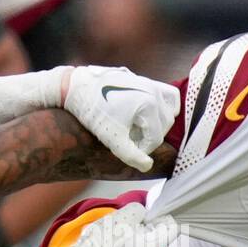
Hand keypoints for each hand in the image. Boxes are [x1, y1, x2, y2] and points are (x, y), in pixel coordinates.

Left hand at [62, 66, 179, 172]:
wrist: (76, 87)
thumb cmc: (93, 112)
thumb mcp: (112, 138)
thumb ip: (131, 155)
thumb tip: (148, 166)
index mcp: (149, 105)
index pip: (156, 137)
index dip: (144, 150)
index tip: (129, 152)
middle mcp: (154, 92)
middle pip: (166, 124)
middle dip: (151, 136)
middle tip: (132, 140)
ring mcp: (150, 83)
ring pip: (170, 108)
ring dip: (160, 121)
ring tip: (141, 128)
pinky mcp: (144, 79)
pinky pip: (166, 94)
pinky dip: (163, 106)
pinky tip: (147, 114)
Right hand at [68, 204, 178, 246]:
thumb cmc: (103, 243)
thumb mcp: (123, 216)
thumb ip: (140, 210)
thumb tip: (144, 215)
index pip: (172, 226)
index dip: (160, 215)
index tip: (146, 214)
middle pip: (157, 235)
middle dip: (144, 225)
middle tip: (125, 223)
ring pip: (145, 242)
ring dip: (134, 234)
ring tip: (116, 234)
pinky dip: (128, 245)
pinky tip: (113, 244)